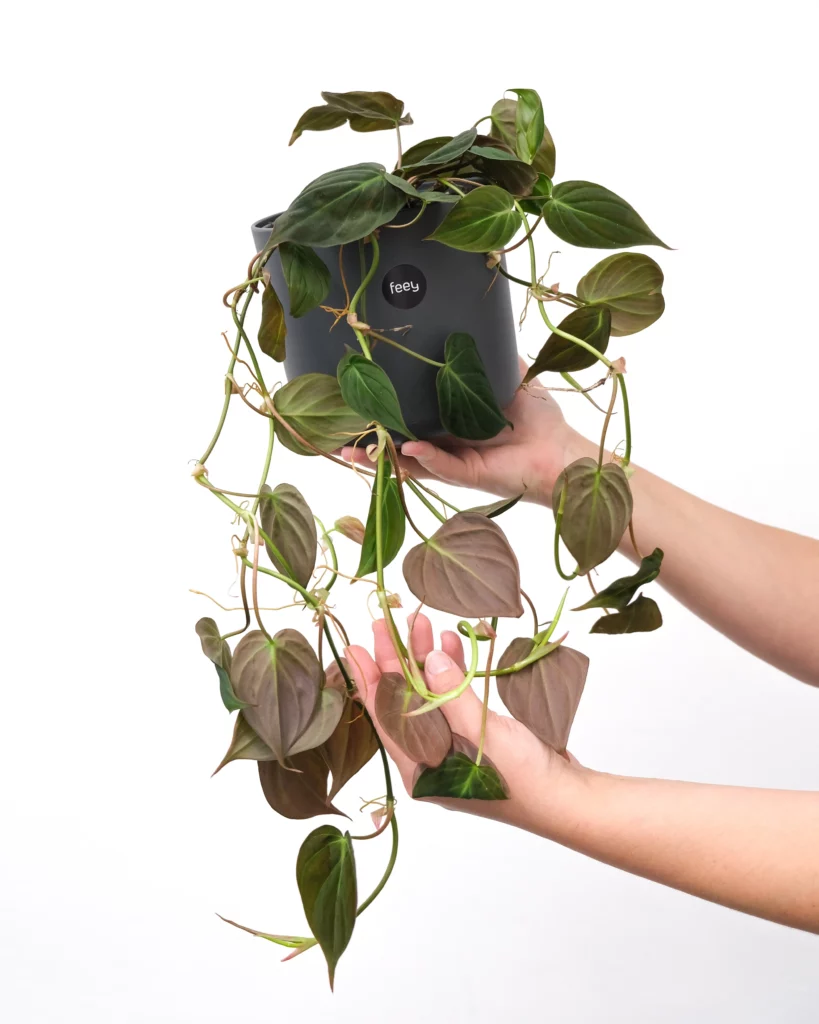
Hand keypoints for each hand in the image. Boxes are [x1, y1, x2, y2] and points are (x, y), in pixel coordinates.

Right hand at [341, 359, 594, 506]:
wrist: (561, 451)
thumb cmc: (539, 420)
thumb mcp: (511, 380)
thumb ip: (492, 359)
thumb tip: (479, 326)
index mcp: (449, 425)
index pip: (408, 420)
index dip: (381, 413)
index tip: (353, 402)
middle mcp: (445, 446)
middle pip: (396, 445)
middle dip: (365, 442)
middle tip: (334, 433)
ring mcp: (453, 463)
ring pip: (407, 463)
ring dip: (379, 458)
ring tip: (349, 451)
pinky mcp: (468, 475)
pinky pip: (440, 467)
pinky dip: (424, 458)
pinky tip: (408, 448)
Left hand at [344, 612, 582, 833]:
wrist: (568, 799)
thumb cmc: (522, 779)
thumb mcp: (480, 735)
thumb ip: (450, 696)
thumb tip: (428, 660)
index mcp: (420, 771)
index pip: (384, 718)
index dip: (368, 680)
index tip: (354, 647)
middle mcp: (431, 760)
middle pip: (404, 703)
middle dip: (397, 661)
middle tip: (385, 623)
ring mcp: (454, 748)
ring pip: (430, 695)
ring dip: (426, 660)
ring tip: (419, 623)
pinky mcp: (477, 736)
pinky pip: (455, 698)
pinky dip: (453, 671)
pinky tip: (450, 644)